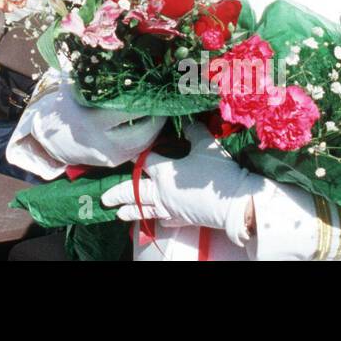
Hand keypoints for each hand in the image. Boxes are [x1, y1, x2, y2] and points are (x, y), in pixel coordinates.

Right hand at [27, 76, 162, 168]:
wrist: (54, 140)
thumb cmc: (67, 107)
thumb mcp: (72, 89)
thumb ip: (86, 72)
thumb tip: (105, 49)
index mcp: (93, 122)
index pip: (128, 111)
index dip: (147, 99)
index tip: (157, 85)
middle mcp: (104, 143)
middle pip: (144, 129)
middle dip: (159, 113)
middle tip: (166, 96)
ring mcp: (112, 155)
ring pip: (146, 140)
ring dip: (158, 124)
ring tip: (163, 106)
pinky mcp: (116, 162)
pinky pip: (140, 147)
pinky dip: (149, 133)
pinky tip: (152, 118)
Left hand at [99, 122, 262, 245]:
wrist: (235, 203)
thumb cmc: (217, 172)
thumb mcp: (205, 145)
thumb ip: (193, 131)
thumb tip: (187, 120)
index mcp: (164, 171)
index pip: (144, 160)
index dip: (136, 155)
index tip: (128, 152)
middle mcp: (162, 191)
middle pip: (135, 191)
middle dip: (119, 194)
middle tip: (104, 198)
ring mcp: (171, 208)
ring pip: (145, 210)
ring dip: (131, 212)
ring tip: (117, 214)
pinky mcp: (183, 219)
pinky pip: (166, 221)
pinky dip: (159, 221)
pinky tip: (157, 221)